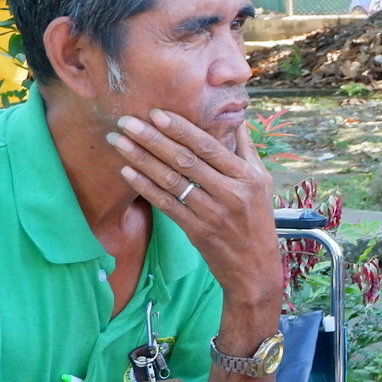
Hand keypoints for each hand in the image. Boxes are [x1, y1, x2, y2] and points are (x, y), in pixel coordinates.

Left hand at [109, 109, 279, 310]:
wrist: (256, 268)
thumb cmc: (258, 220)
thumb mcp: (263, 182)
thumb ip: (246, 150)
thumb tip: (237, 118)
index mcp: (248, 176)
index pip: (209, 146)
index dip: (181, 129)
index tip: (156, 113)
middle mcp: (231, 193)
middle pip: (186, 160)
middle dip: (153, 138)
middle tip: (127, 122)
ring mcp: (213, 213)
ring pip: (172, 181)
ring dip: (142, 159)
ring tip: (119, 142)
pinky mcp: (197, 231)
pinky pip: (166, 204)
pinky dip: (145, 187)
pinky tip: (127, 171)